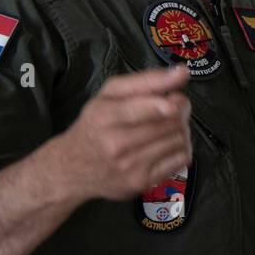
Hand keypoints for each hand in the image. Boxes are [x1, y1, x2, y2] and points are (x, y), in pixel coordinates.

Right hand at [54, 64, 192, 201]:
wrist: (72, 168)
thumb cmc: (95, 124)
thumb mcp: (110, 94)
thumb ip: (146, 80)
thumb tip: (183, 71)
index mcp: (105, 116)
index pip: (145, 109)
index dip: (168, 104)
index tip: (174, 102)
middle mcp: (116, 143)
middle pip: (169, 123)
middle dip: (179, 110)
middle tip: (173, 107)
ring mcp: (130, 166)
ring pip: (178, 140)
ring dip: (181, 128)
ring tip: (169, 125)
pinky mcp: (142, 182)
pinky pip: (181, 159)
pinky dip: (182, 148)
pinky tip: (169, 144)